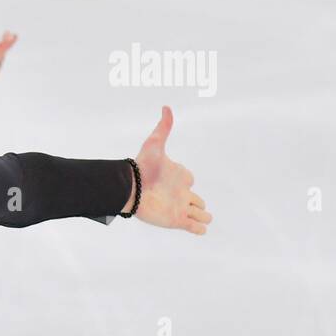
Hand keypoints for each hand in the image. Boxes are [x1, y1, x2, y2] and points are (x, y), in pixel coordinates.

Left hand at [129, 106, 210, 233]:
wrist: (131, 188)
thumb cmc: (143, 166)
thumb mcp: (155, 144)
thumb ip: (163, 127)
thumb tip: (166, 106)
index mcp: (178, 175)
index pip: (190, 178)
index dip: (188, 179)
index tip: (184, 180)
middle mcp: (180, 192)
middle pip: (196, 199)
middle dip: (198, 203)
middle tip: (198, 207)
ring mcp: (179, 207)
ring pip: (198, 214)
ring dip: (202, 216)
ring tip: (204, 218)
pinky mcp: (177, 221)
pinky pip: (193, 227)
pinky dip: (199, 228)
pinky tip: (201, 229)